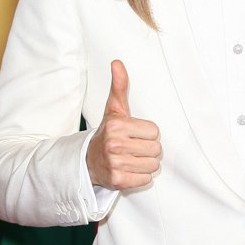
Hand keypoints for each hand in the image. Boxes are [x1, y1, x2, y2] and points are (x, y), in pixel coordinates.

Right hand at [86, 60, 160, 188]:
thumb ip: (119, 87)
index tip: (134, 135)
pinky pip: (146, 180)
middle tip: (132, 149)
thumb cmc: (107, 134)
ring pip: (153, 166)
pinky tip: (128, 170)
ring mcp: (115, 164)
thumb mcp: (114, 110)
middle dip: (148, 150)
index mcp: (117, 125)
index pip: (154, 131)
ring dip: (145, 165)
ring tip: (130, 159)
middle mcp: (114, 144)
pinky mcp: (118, 181)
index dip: (147, 134)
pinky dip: (140, 177)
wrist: (88, 162)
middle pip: (156, 149)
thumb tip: (117, 62)